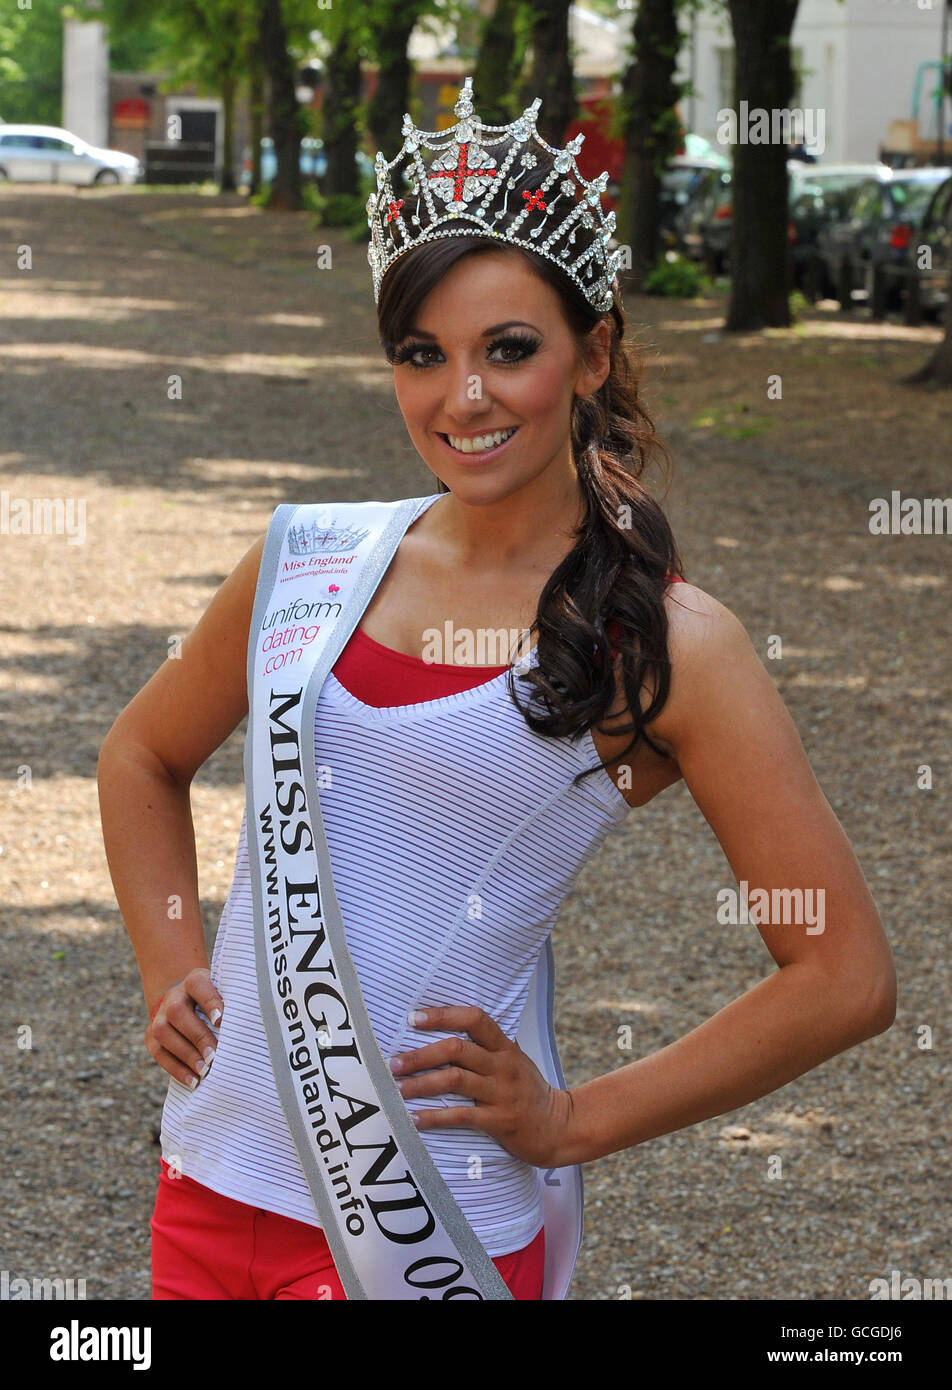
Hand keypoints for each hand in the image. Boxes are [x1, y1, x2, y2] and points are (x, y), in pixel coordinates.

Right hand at [145, 968, 223, 1089]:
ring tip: (204, 1071)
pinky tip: (193, 1081)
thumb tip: (249, 1030)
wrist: (185, 1001)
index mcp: (194, 981)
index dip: (209, 1002)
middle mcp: (173, 996)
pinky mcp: (151, 1037)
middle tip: (214, 1056)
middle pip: (178, 1012)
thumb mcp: (223, 995)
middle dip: (197, 1036)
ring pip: (163, 1033)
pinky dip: (176, 1069)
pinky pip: (159, 1053)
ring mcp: (159, 1016)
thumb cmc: (215, 1003)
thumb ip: (232, 1006)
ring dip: (185, 1055)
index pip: (198, 985)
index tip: (221, 1021)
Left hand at [388, 1005, 575, 1168]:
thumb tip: (443, 1035)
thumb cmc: (527, 1092)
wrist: (560, 1127)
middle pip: (457, 1049)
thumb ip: (486, 1049)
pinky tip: (415, 1119)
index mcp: (505, 1048)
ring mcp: (502, 1093)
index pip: (474, 1018)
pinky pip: (462, 1116)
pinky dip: (435, 1117)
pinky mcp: (500, 1121)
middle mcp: (503, 1066)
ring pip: (455, 1080)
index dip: (443, 1015)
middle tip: (393, 1063)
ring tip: (397, 1089)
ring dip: (421, 1084)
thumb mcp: (514, 1062)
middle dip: (420, 1055)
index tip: (413, 1018)